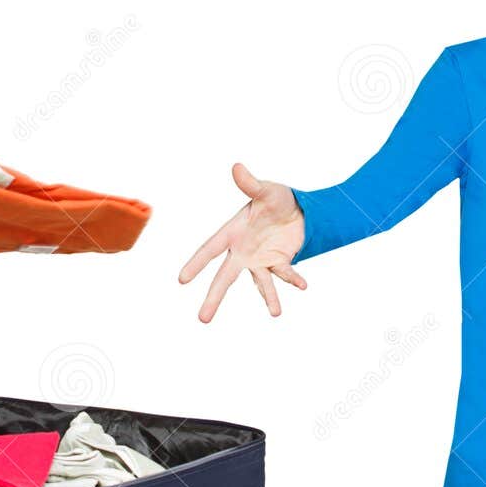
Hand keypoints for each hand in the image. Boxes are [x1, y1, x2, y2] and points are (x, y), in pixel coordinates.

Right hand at [179, 163, 306, 321]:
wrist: (299, 211)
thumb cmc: (276, 199)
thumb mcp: (266, 191)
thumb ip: (251, 184)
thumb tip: (237, 167)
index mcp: (233, 233)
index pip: (210, 249)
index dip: (196, 264)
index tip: (182, 280)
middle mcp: (243, 251)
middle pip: (225, 277)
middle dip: (214, 297)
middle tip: (202, 319)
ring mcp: (260, 260)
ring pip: (260, 283)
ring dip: (269, 297)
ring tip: (276, 312)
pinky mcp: (279, 263)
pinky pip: (285, 273)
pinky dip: (293, 279)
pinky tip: (303, 284)